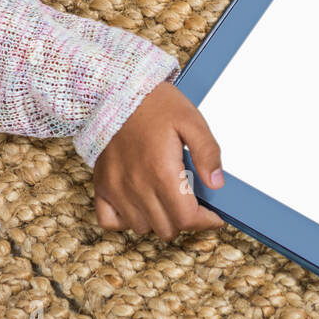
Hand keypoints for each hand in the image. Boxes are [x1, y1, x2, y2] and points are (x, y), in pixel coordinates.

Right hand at [92, 81, 225, 238]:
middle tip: (190, 202)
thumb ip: (208, 152)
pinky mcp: (102, 185)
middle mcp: (137, 185)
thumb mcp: (191, 120)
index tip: (213, 217)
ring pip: (141, 227)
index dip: (205, 222)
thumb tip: (216, 183)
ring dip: (158, 219)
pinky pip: (110, 221)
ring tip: (166, 199)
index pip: (186, 218)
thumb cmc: (155, 104)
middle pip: (166, 228)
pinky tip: (138, 205)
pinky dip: (126, 220)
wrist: (116, 90)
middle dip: (184, 220)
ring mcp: (117, 188)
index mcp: (162, 171)